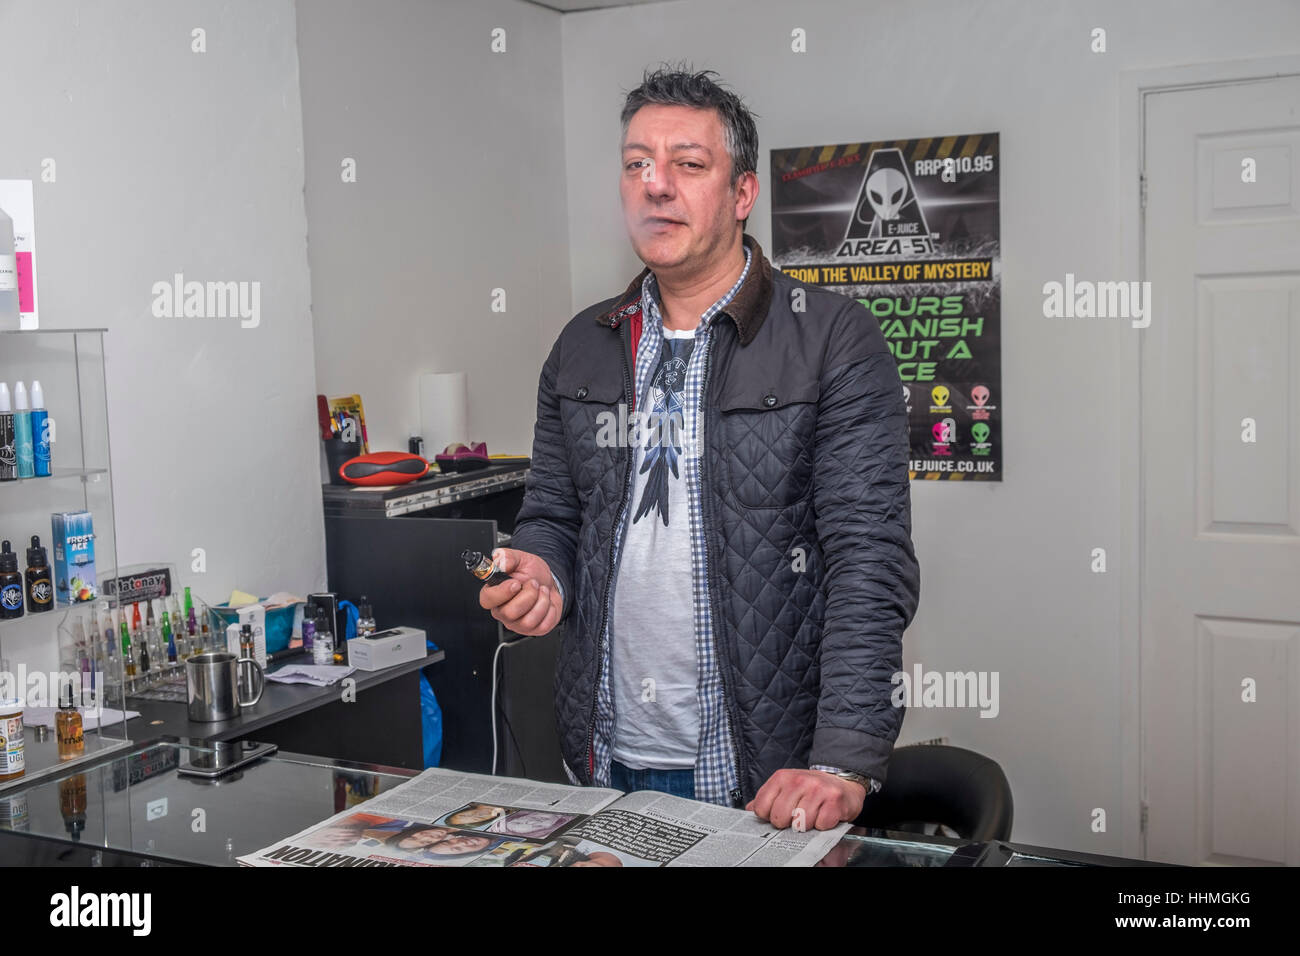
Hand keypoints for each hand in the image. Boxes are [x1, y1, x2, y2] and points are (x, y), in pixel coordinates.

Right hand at [477, 548, 561, 636]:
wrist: (550, 582)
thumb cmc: (532, 573)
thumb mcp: (520, 558)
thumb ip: (507, 556)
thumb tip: (499, 561)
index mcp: (494, 593)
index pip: (487, 600)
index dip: (502, 593)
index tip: (515, 583)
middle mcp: (503, 611)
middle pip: (509, 613)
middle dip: (528, 595)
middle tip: (533, 583)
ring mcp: (517, 623)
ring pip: (527, 621)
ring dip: (541, 601)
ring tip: (541, 591)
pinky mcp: (533, 630)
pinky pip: (542, 625)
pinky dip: (550, 611)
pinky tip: (546, 602)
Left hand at [746, 768, 866, 830]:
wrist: (842, 784)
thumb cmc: (811, 790)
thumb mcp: (786, 788)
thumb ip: (767, 798)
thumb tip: (749, 809)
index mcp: (782, 777)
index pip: (762, 807)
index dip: (769, 817)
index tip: (778, 815)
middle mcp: (799, 780)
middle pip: (780, 817)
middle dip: (788, 823)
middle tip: (797, 817)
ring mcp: (817, 789)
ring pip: (801, 823)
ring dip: (807, 825)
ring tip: (813, 814)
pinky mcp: (834, 800)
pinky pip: (821, 825)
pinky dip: (823, 825)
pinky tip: (825, 815)